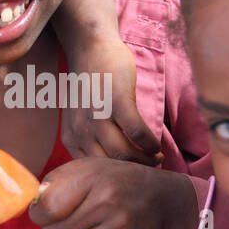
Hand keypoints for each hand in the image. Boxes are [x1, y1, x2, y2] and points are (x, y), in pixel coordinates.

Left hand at [29, 157, 196, 228]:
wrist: (160, 197)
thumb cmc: (111, 183)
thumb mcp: (85, 169)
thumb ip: (54, 184)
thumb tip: (31, 208)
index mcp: (91, 176)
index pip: (46, 208)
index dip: (38, 216)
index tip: (45, 214)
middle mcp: (107, 201)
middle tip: (69, 223)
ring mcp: (122, 227)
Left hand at [55, 0, 162, 165]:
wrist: (91, 47)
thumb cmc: (91, 85)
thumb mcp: (82, 119)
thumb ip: (92, 142)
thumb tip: (115, 169)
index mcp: (71, 138)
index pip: (93, 173)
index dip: (115, 180)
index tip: (131, 181)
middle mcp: (81, 130)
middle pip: (109, 168)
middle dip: (131, 174)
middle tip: (149, 173)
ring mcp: (97, 116)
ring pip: (123, 154)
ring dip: (144, 161)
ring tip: (157, 160)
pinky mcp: (115, 101)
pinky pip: (137, 132)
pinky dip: (150, 142)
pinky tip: (157, 144)